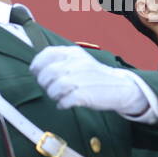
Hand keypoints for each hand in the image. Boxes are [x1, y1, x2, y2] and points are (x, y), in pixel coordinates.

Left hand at [30, 45, 147, 114]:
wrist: (120, 87)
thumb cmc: (95, 77)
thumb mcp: (80, 61)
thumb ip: (61, 61)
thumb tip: (37, 69)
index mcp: (73, 53)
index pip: (47, 54)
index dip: (38, 65)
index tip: (37, 73)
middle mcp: (76, 63)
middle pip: (47, 73)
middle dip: (44, 84)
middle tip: (50, 88)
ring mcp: (81, 79)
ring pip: (54, 88)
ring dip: (53, 95)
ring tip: (59, 97)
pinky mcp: (85, 94)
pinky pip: (64, 101)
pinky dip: (61, 104)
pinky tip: (65, 104)